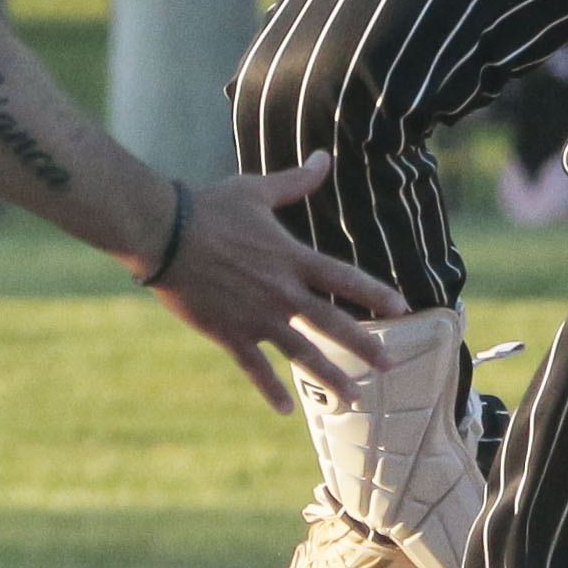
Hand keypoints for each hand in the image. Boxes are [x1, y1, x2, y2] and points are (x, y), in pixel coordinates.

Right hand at [138, 153, 409, 413]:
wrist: (165, 234)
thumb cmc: (210, 207)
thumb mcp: (256, 191)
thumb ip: (295, 182)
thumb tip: (325, 157)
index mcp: (291, 258)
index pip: (344, 278)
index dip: (374, 293)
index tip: (401, 308)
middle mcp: (281, 292)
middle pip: (332, 323)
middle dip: (364, 346)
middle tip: (391, 367)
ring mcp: (257, 317)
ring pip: (302, 353)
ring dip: (329, 376)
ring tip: (354, 397)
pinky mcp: (230, 333)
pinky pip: (256, 367)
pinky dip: (271, 389)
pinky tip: (287, 410)